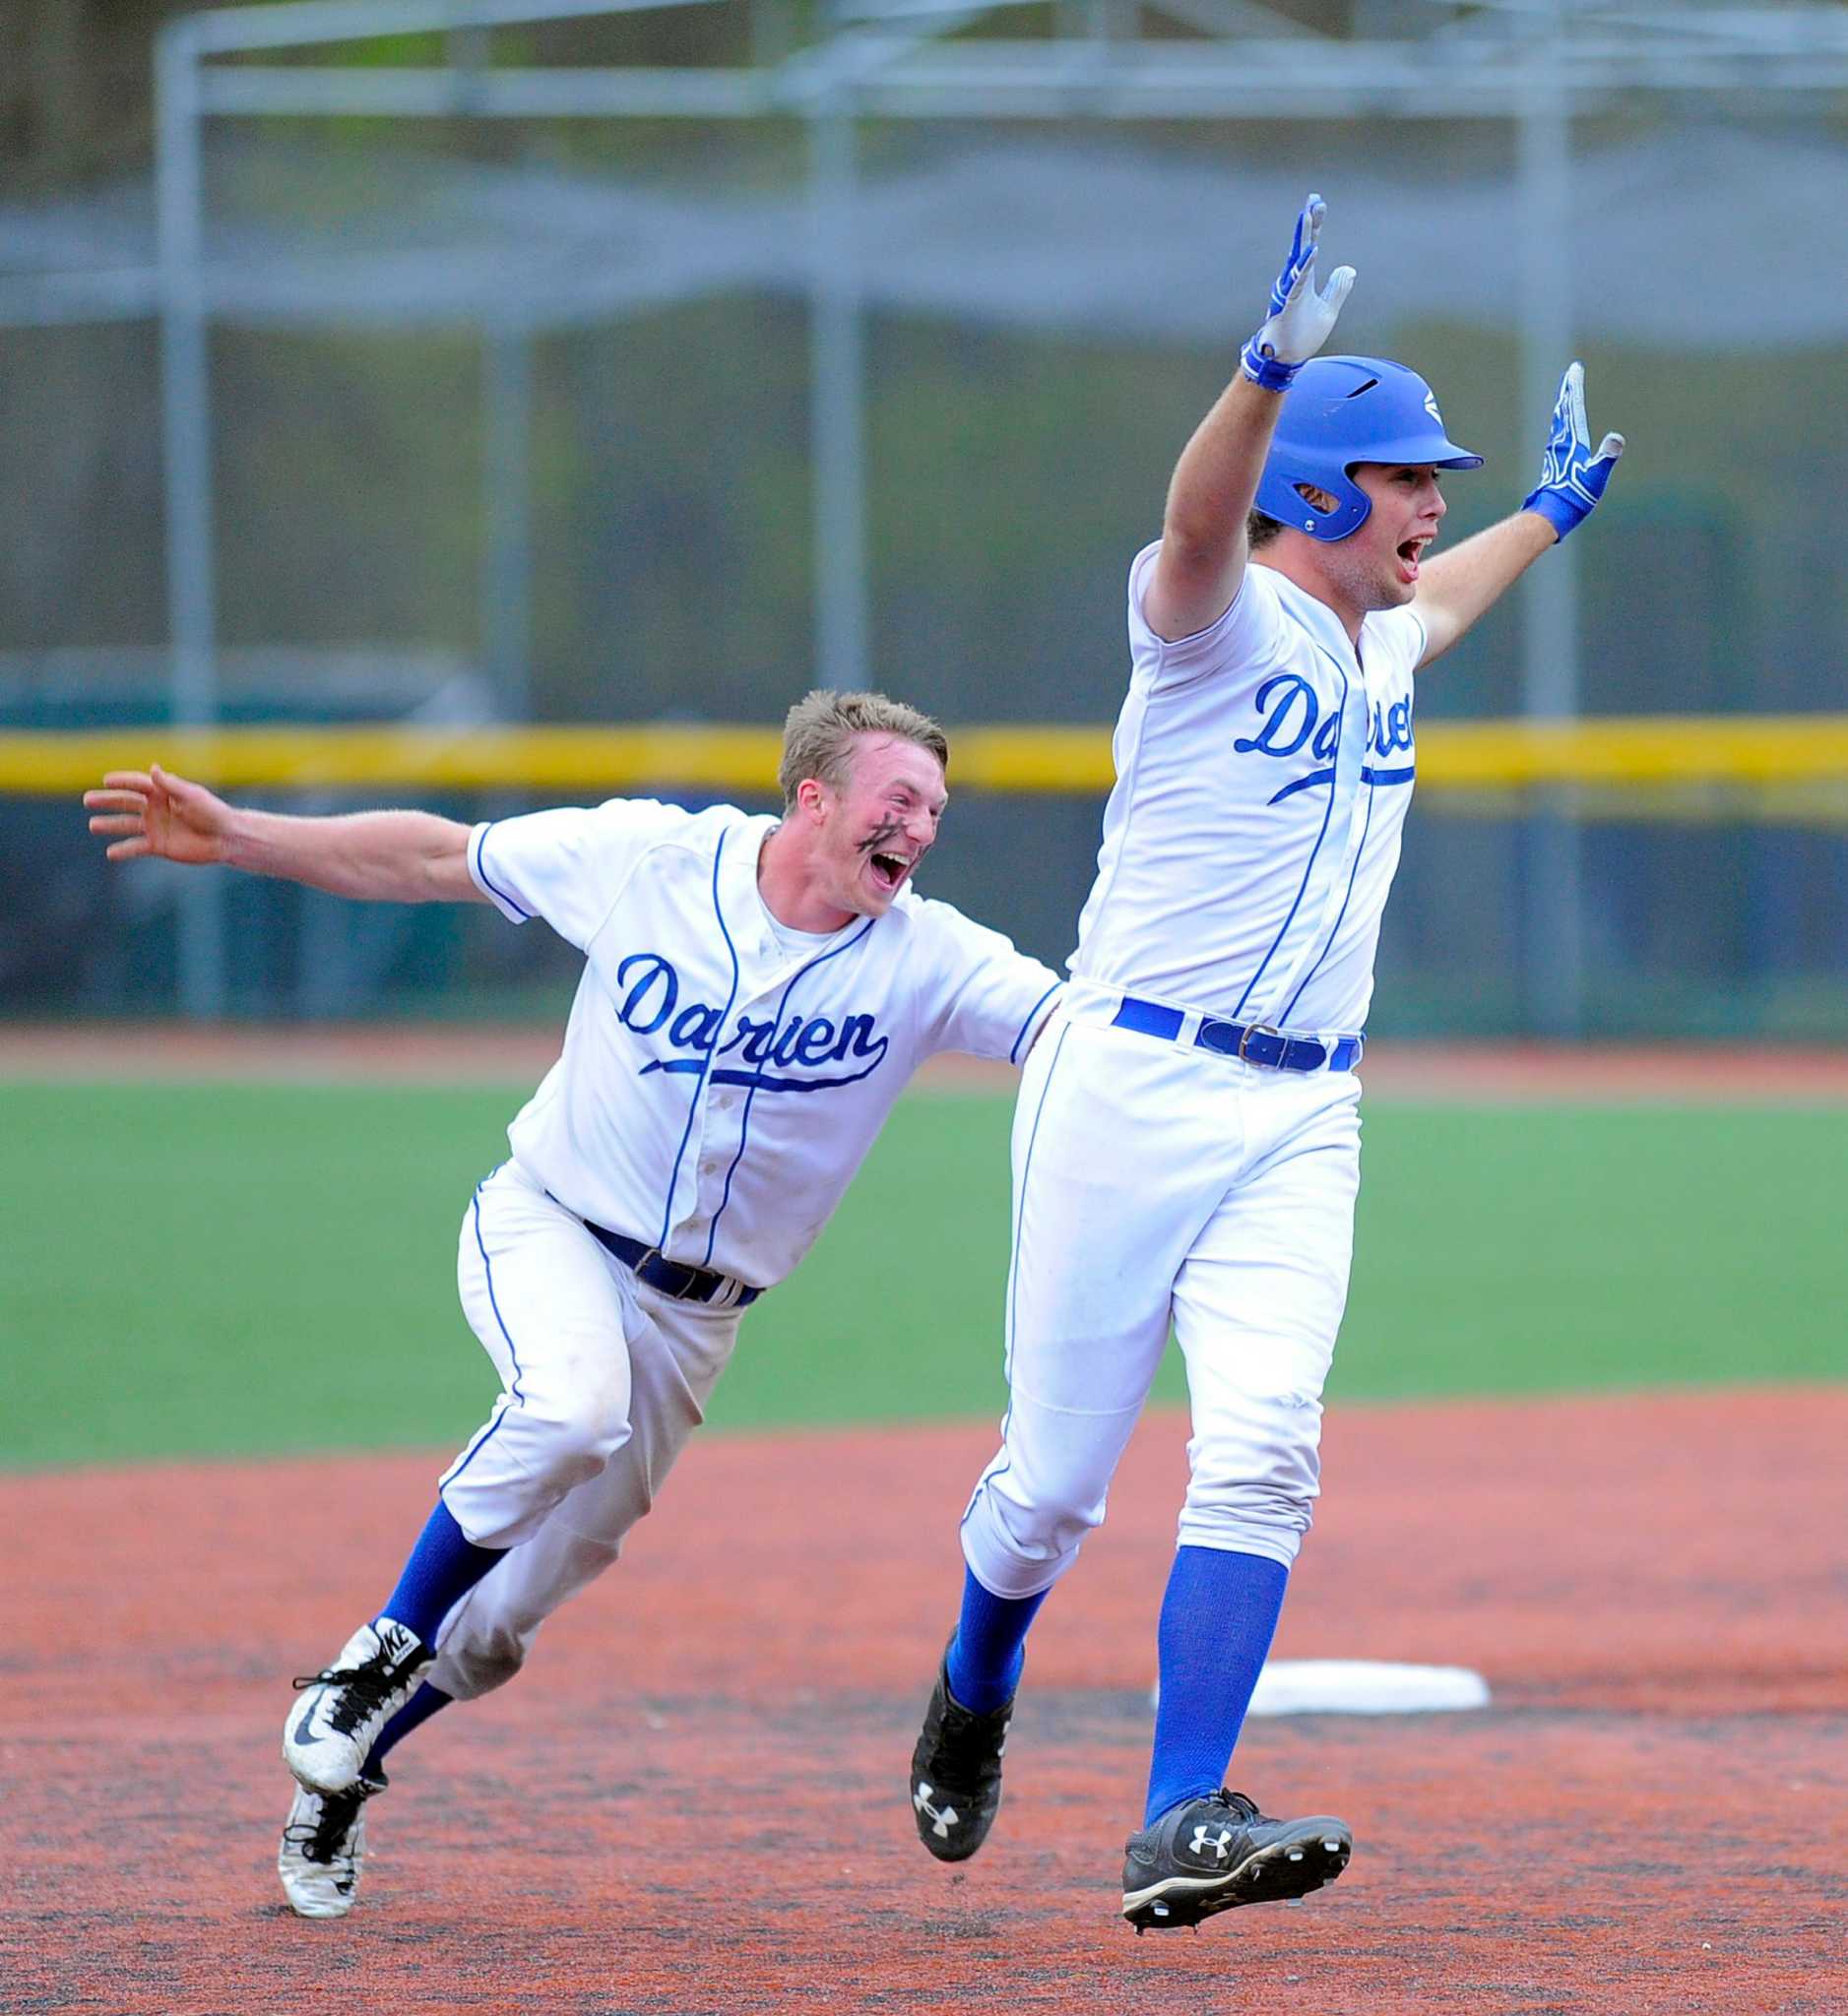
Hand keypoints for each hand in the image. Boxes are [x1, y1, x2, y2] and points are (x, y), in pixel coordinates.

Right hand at [84, 763, 232, 865]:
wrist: (226, 839)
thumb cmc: (212, 813)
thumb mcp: (192, 796)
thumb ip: (170, 785)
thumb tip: (153, 768)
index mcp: (164, 793)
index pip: (138, 785)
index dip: (122, 782)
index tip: (105, 780)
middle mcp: (156, 808)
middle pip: (126, 803)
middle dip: (107, 801)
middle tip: (88, 799)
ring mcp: (155, 827)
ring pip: (126, 825)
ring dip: (110, 825)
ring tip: (93, 825)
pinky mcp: (158, 845)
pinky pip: (136, 847)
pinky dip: (123, 850)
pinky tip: (110, 853)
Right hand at [1239, 193, 1355, 392]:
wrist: (1285, 360)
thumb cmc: (1302, 337)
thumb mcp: (1328, 311)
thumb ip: (1338, 289)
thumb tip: (1349, 269)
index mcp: (1305, 281)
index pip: (1311, 247)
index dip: (1315, 226)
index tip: (1318, 204)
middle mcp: (1295, 282)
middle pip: (1303, 247)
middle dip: (1308, 223)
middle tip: (1313, 200)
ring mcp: (1290, 294)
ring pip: (1298, 261)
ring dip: (1304, 238)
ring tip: (1308, 216)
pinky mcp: (1288, 307)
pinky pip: (1298, 284)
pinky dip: (1305, 268)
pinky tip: (1313, 251)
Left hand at [1522, 361, 1624, 540]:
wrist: (1552, 514)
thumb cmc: (1575, 496)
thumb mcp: (1596, 476)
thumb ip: (1607, 456)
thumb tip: (1616, 439)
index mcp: (1571, 441)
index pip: (1573, 408)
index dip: (1574, 387)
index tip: (1574, 369)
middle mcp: (1561, 442)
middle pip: (1563, 410)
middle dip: (1568, 391)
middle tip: (1570, 374)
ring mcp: (1556, 452)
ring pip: (1559, 421)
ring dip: (1563, 405)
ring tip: (1566, 394)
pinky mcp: (1555, 461)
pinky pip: (1559, 434)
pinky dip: (1562, 422)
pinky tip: (1562, 426)